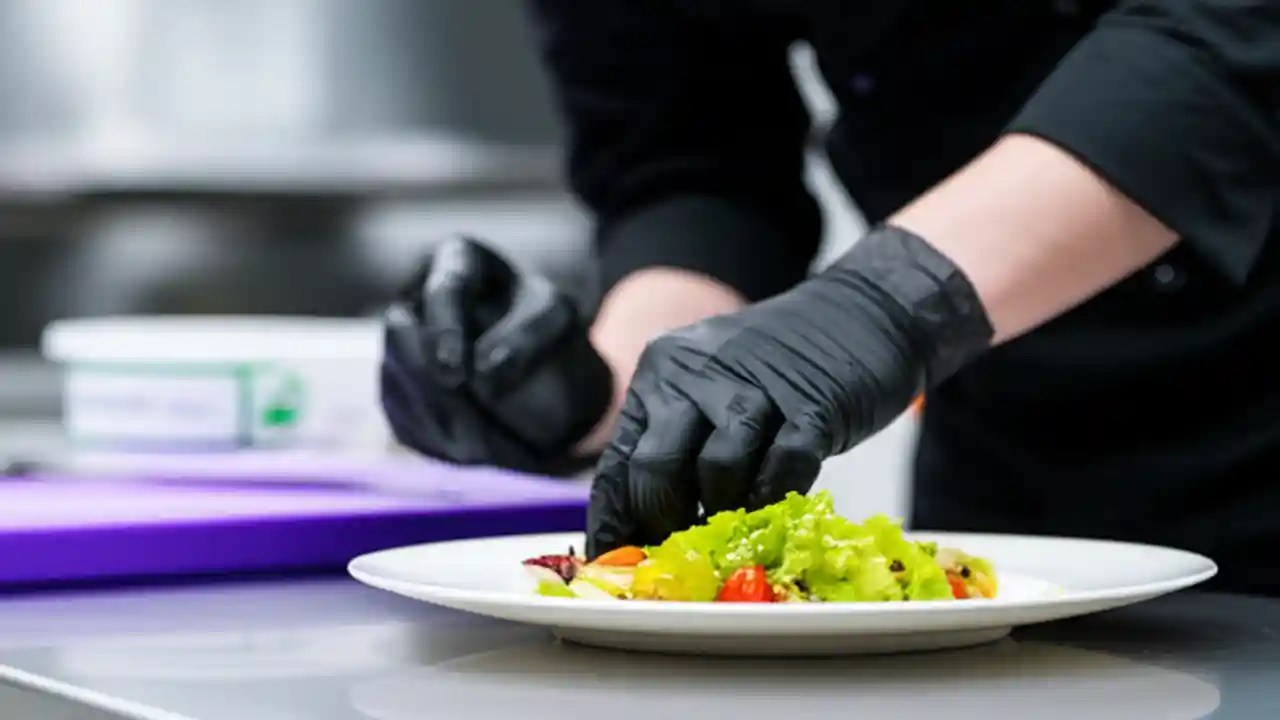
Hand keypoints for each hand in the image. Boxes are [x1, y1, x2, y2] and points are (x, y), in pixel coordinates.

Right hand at [381, 236, 611, 473]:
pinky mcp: (398, 391)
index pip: (444, 290)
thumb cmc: (548, 330)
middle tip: (474, 429)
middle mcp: (416, 296)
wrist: (545, 375)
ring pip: (400, 387)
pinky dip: (439, 442)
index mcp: (458, 260)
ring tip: (493, 449)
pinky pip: (405, 421)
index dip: (444, 332)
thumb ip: (527, 337)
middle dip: (438, 391)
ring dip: (444, 424)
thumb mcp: (556, 319)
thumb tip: (481, 373)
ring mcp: (399, 346)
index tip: (455, 376)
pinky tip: (476, 451)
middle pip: (405, 343)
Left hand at [586, 225, 994, 555]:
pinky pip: (782, 466)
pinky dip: (775, 498)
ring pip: (716, 471)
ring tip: (734, 528)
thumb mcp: (710, 388)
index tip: (614, 565)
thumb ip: (675, 442)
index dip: (613, 522)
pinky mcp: (813, 406)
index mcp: (662, 374)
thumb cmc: (778, 365)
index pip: (619, 463)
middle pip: (656, 468)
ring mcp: (755, 388)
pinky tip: (774, 507)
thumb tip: (642, 526)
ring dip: (723, 512)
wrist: (864, 311)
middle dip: (663, 522)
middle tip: (683, 550)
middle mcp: (696, 375)